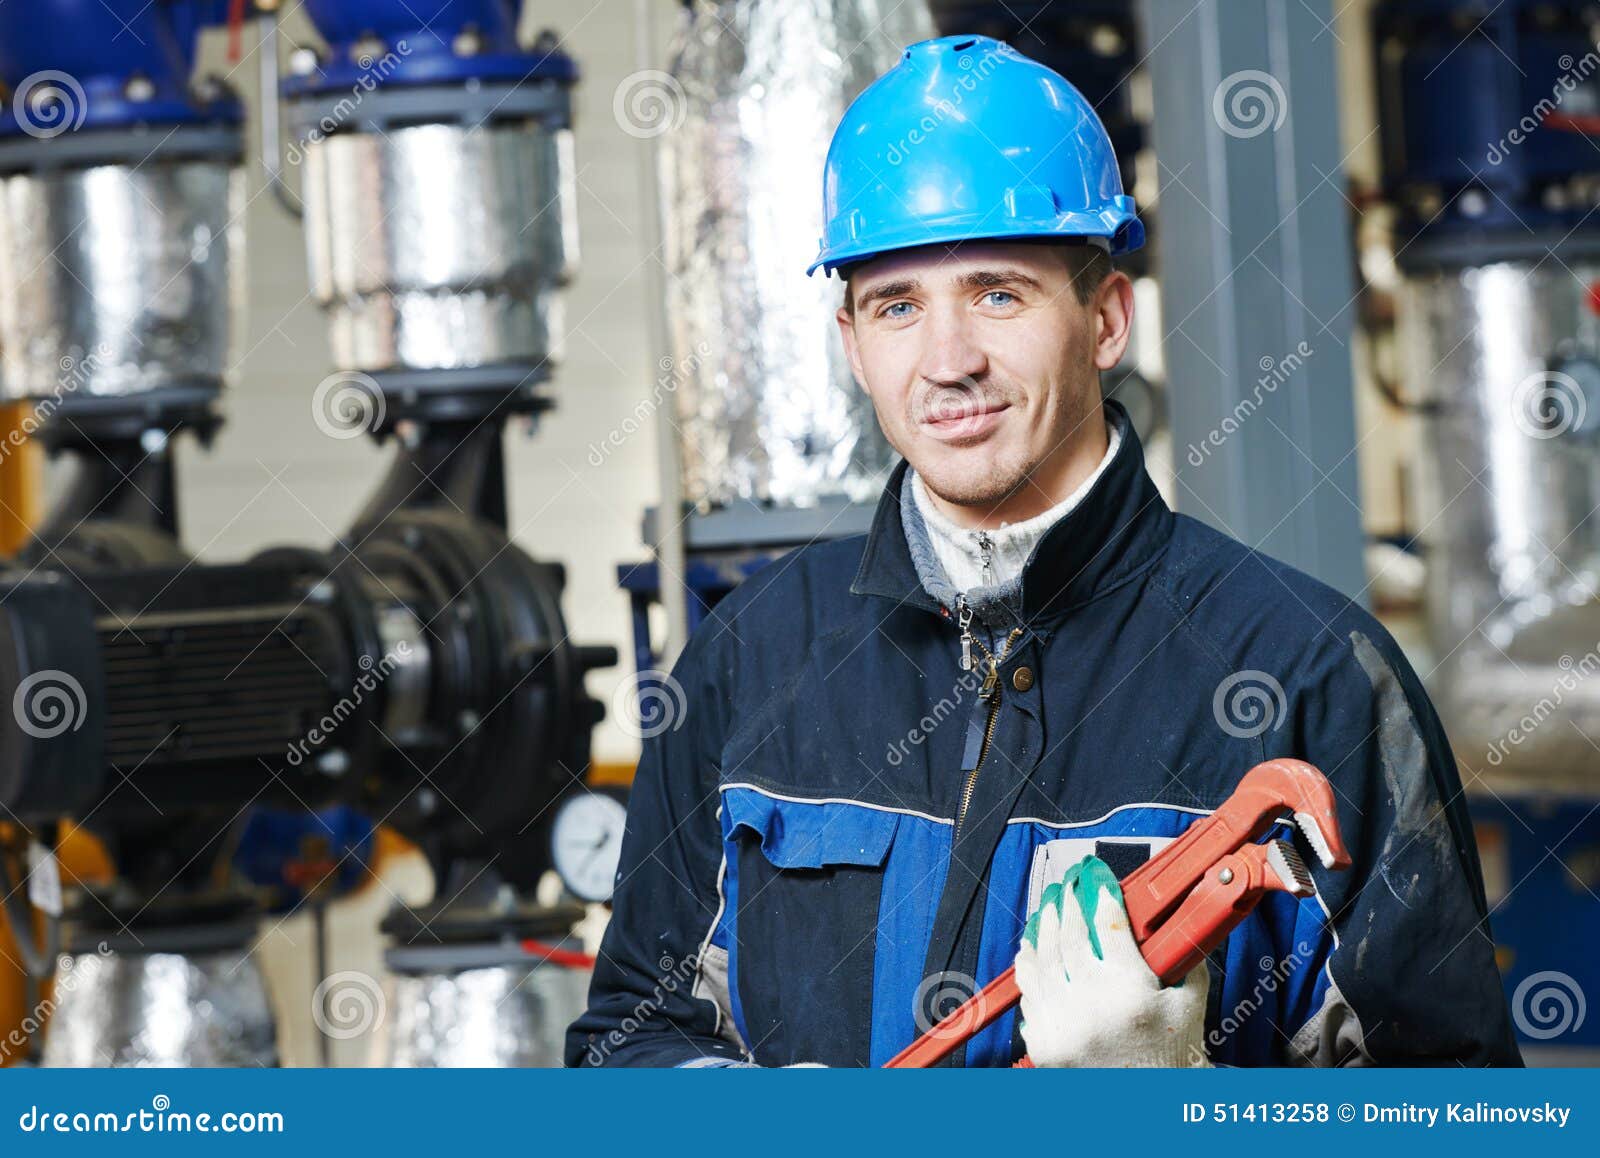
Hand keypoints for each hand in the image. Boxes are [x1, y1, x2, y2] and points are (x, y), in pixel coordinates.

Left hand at [1014, 854, 1209, 1066]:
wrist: (1148, 1107)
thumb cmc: (1169, 1059)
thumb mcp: (1190, 1007)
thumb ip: (1186, 964)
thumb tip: (1180, 927)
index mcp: (1130, 991)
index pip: (1110, 926)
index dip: (1102, 897)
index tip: (1099, 884)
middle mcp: (1092, 1004)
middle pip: (1069, 936)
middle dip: (1068, 904)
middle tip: (1068, 888)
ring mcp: (1063, 1024)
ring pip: (1041, 959)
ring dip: (1042, 928)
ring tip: (1047, 910)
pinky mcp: (1045, 1043)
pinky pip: (1029, 994)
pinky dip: (1028, 967)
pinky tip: (1030, 950)